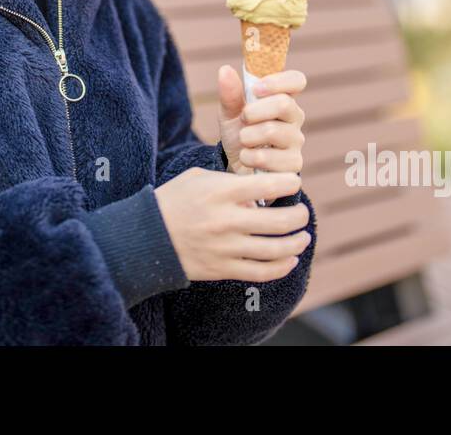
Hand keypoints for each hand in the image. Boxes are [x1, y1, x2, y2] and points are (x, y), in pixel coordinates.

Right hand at [153, 167, 310, 281]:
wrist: (147, 236)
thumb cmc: (174, 200)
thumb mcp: (198, 177)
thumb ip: (230, 180)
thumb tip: (259, 191)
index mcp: (221, 193)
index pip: (268, 187)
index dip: (290, 184)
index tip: (294, 183)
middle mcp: (227, 221)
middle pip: (280, 221)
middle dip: (299, 216)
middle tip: (302, 213)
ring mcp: (226, 248)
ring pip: (276, 250)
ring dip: (297, 243)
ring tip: (303, 237)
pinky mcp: (223, 269)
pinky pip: (261, 272)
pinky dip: (282, 267)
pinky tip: (289, 259)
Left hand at [216, 66, 306, 187]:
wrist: (237, 169)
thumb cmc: (239, 135)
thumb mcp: (230, 114)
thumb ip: (230, 94)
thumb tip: (225, 69)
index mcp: (283, 99)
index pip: (296, 80)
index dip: (279, 81)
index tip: (256, 88)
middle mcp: (295, 118)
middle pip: (284, 104)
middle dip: (254, 111)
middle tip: (242, 118)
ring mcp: (296, 141)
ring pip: (273, 131)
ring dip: (248, 136)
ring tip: (243, 141)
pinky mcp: (294, 165)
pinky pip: (270, 158)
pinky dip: (250, 157)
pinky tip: (247, 158)